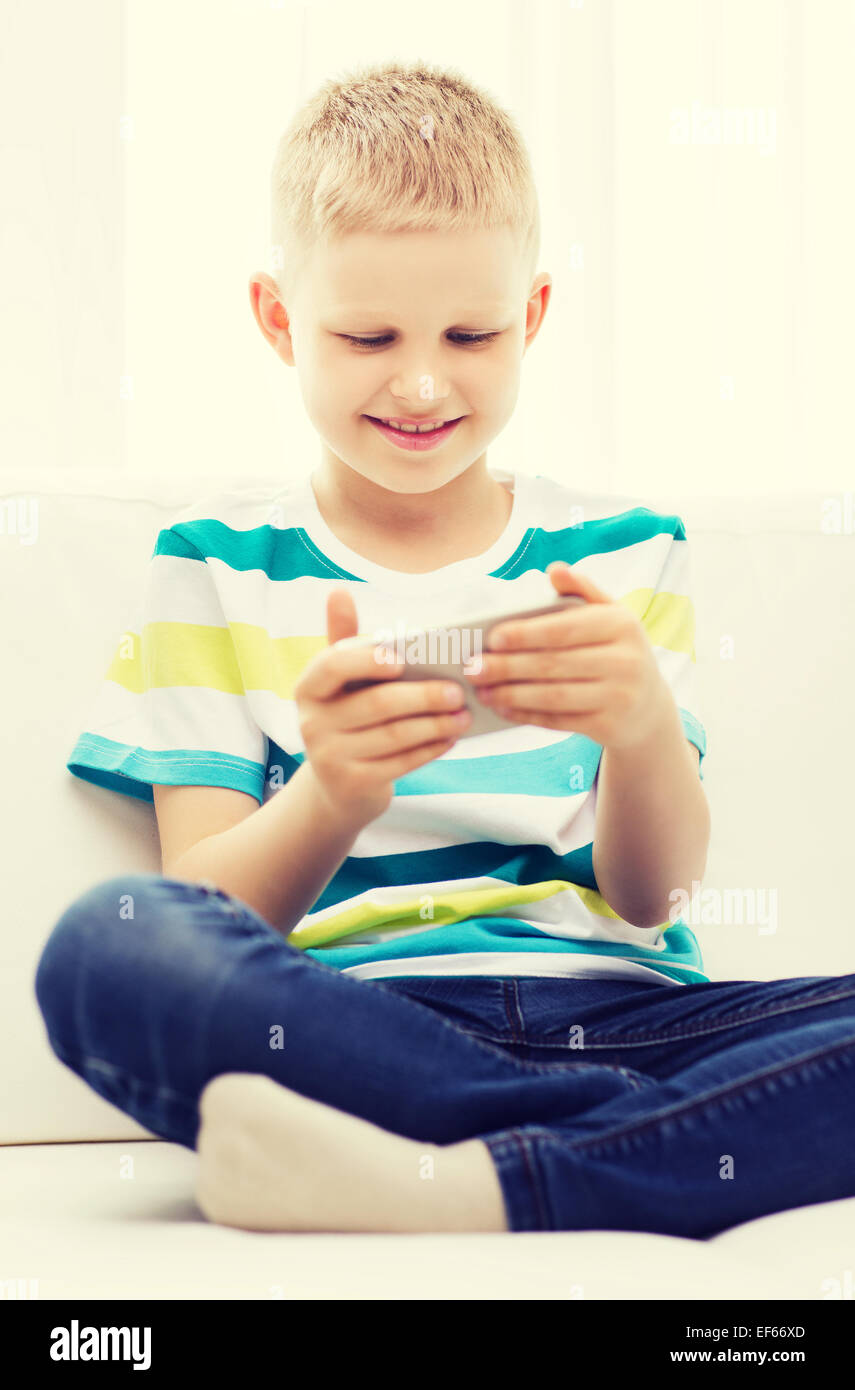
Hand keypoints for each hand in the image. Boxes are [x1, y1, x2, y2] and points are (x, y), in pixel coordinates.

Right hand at [294, 588, 471, 827]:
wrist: (338, 785)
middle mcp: (312, 722)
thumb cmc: (348, 717)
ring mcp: (330, 757)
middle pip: (377, 703)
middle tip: (459, 690)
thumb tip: (338, 591)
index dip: (367, 660)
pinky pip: (401, 763)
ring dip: (436, 724)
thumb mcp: (341, 682)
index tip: (402, 658)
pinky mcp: (353, 784)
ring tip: (463, 714)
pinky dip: (431, 749)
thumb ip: (345, 640)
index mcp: (308, 687)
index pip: (333, 665)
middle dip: (423, 696)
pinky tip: (451, 738)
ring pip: (395, 735)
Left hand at [463, 560, 673, 750]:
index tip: (492, 637)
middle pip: (553, 664)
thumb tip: (555, 568)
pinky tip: (503, 708)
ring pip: (552, 696)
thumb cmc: (617, 651)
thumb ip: (582, 590)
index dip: (526, 634)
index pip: (564, 628)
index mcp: (621, 625)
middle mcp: (625, 661)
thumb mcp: (610, 616)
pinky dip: (526, 716)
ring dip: (511, 695)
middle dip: (507, 667)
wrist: (648, 707)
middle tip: (472, 668)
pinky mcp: (609, 727)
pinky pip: (558, 722)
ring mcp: (619, 697)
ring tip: (481, 691)